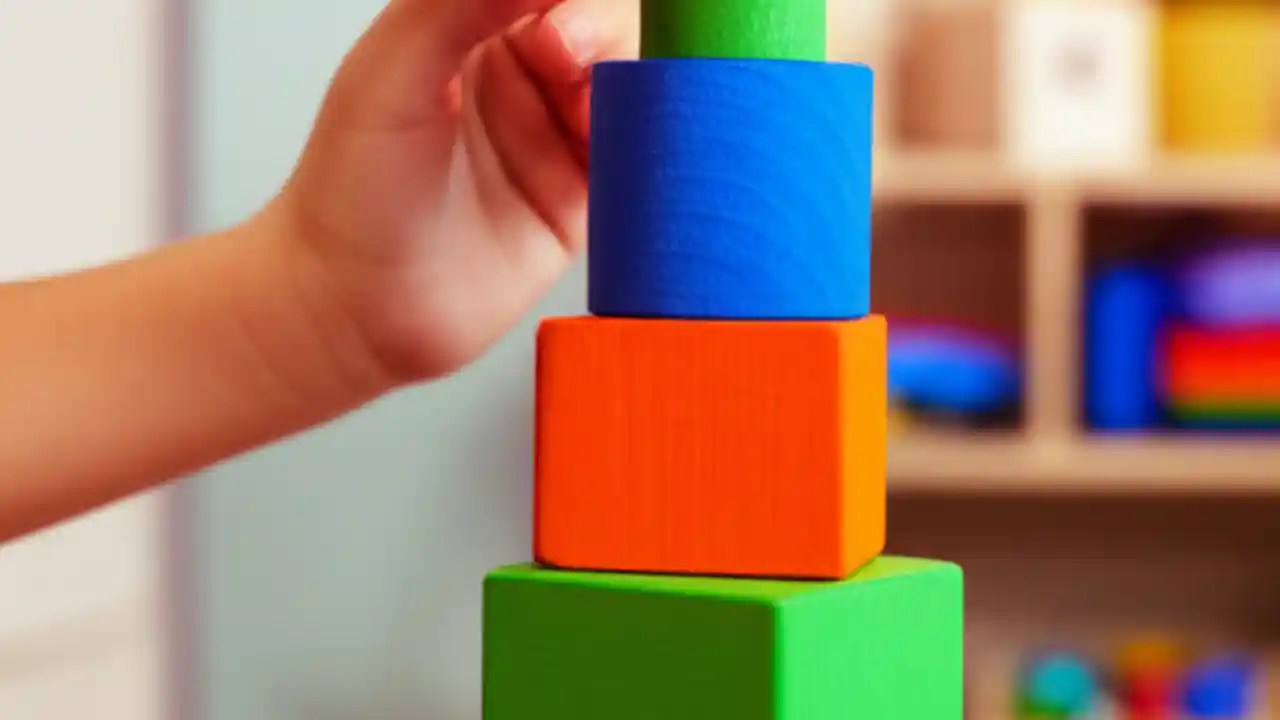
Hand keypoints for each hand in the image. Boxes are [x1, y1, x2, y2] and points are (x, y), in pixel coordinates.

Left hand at [273, 0, 636, 381]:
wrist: (356, 311)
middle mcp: (522, 79)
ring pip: (631, 90)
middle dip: (601, 34)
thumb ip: (457, 2)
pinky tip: (626, 157)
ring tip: (586, 122)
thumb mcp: (391, 72)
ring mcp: (555, 140)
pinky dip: (650, 152)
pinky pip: (639, 163)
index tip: (558, 24)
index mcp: (470, 29)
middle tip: (567, 60)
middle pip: (603, 29)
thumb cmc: (349, 193)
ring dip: (629, 91)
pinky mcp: (582, 203)